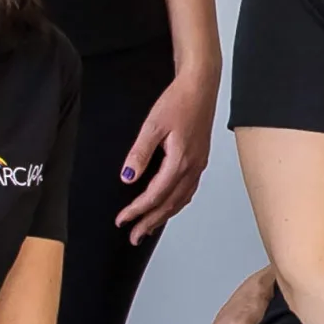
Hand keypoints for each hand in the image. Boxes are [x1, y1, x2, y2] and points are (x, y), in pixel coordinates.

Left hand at [115, 62, 219, 242]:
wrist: (200, 87)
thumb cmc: (178, 102)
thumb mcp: (153, 125)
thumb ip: (140, 153)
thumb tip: (128, 177)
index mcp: (180, 161)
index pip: (155, 195)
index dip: (137, 210)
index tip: (122, 220)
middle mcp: (192, 167)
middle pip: (169, 204)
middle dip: (150, 222)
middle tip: (134, 236)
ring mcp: (198, 166)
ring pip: (180, 200)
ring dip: (163, 216)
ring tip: (148, 228)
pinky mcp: (199, 161)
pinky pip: (188, 191)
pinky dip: (176, 204)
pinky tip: (168, 206)